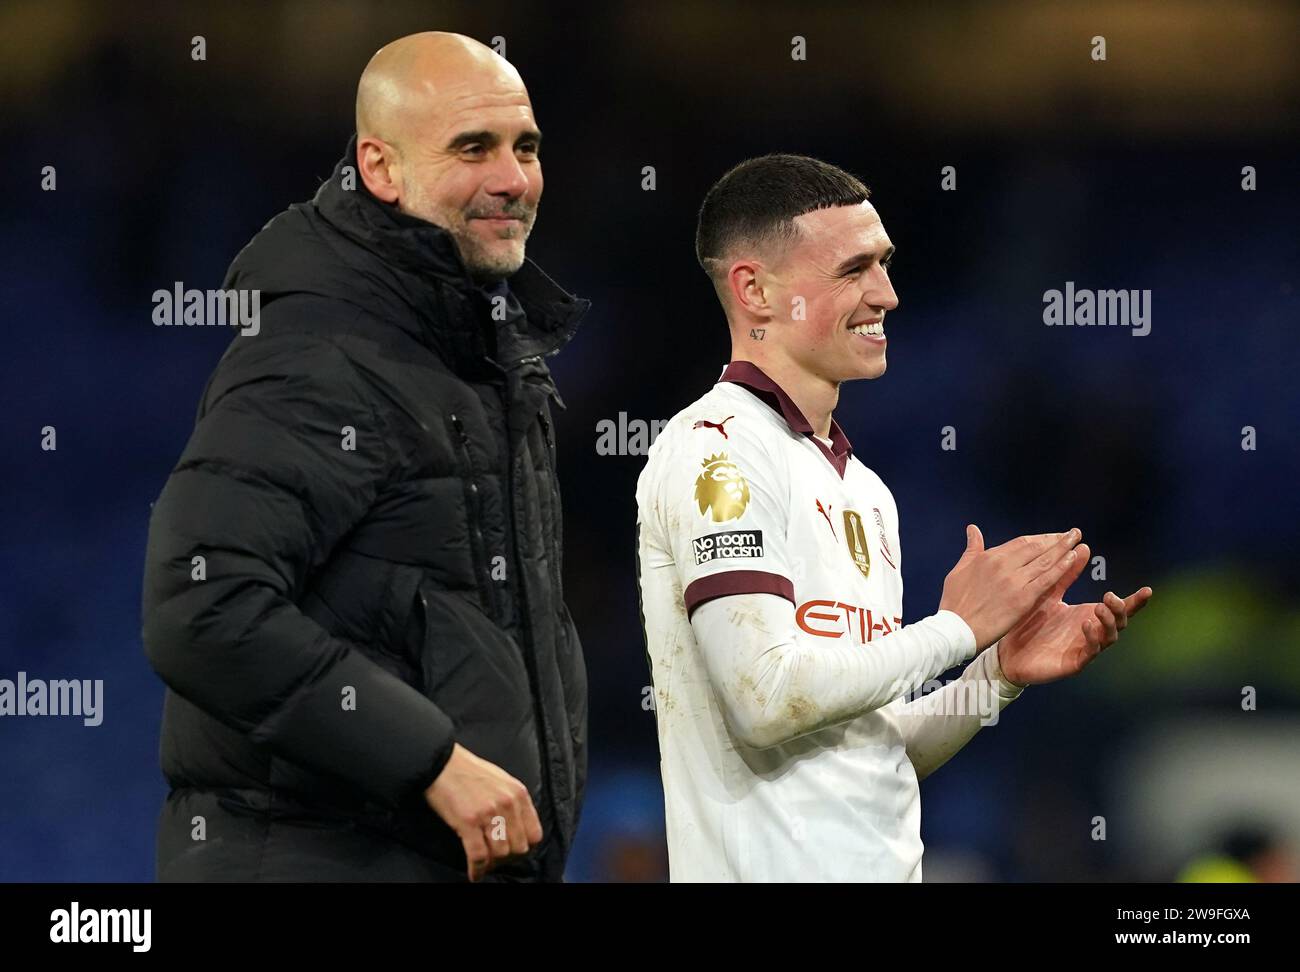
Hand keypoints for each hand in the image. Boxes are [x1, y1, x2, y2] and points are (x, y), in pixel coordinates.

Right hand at [423, 743, 542, 880]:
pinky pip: (478, 856)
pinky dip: (476, 869)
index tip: (512, 852)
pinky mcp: (468, 822)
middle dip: (507, 859)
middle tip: (494, 860)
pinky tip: (473, 873)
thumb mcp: (502, 781)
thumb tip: (516, 830)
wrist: (441, 762)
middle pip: (519, 848)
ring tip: (483, 864)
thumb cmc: (469, 771)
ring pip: (500, 854)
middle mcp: (508, 804)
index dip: (524, 848)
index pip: (535, 834)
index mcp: (519, 794)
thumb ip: (513, 803)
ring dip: (491, 864)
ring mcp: (489, 813)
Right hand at [939, 525, 1083, 649]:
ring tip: (1076, 539)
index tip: (1053, 536)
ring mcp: (1014, 581)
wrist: (955, 629)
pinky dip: (1061, 567)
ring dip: (1063, 548)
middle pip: (1036, 547)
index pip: (1021, 542)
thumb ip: (972, 549)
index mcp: (989, 557)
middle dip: (1056, 539)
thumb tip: (973, 529)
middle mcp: (1003, 564)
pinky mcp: (1023, 598)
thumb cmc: (954, 603)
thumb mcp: (959, 570)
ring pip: (1044, 560)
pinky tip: (1072, 558)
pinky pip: (1047, 579)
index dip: (1040, 538)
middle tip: (1072, 533)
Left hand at [997, 542, 1152, 684]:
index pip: (1118, 608)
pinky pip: (1089, 652)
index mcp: (1088, 616)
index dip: (1135, 601)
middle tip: (1109, 596)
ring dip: (1108, 623)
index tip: (1147, 590)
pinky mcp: (1073, 663)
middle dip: (1120, 609)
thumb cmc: (1030, 623)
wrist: (1008, 652)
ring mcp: (1084, 649)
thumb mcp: (1049, 593)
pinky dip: (1091, 638)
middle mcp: (1091, 633)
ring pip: (1109, 638)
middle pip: (1119, 622)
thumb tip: (1084, 546)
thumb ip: (1066, 573)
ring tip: (1099, 607)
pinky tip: (1086, 624)